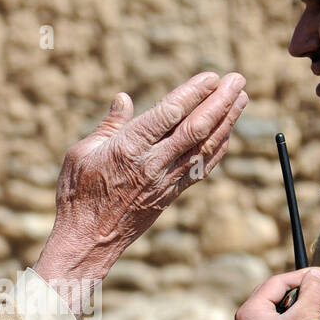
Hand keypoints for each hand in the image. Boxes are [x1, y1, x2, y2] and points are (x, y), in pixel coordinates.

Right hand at [33, 71, 247, 312]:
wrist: (88, 242)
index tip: (212, 77)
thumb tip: (124, 98)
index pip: (170, 114)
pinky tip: (227, 133)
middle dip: (221, 102)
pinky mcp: (170, 196)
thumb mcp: (81, 153)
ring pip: (204, 148)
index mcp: (128, 148)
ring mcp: (165, 182)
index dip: (194, 92)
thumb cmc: (77, 195)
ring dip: (227, 122)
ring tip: (242, 99)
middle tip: (239, 80)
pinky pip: (201, 169)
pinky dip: (218, 149)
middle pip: (196, 128)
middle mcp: (152, 164)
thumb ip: (108, 126)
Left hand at [232, 267, 319, 319]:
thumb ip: (312, 290)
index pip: (275, 283)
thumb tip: (315, 276)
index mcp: (247, 314)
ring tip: (313, 314)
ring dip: (293, 313)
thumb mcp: (307, 317)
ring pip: (272, 319)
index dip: (301, 275)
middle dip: (296, 294)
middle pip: (271, 300)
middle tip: (317, 290)